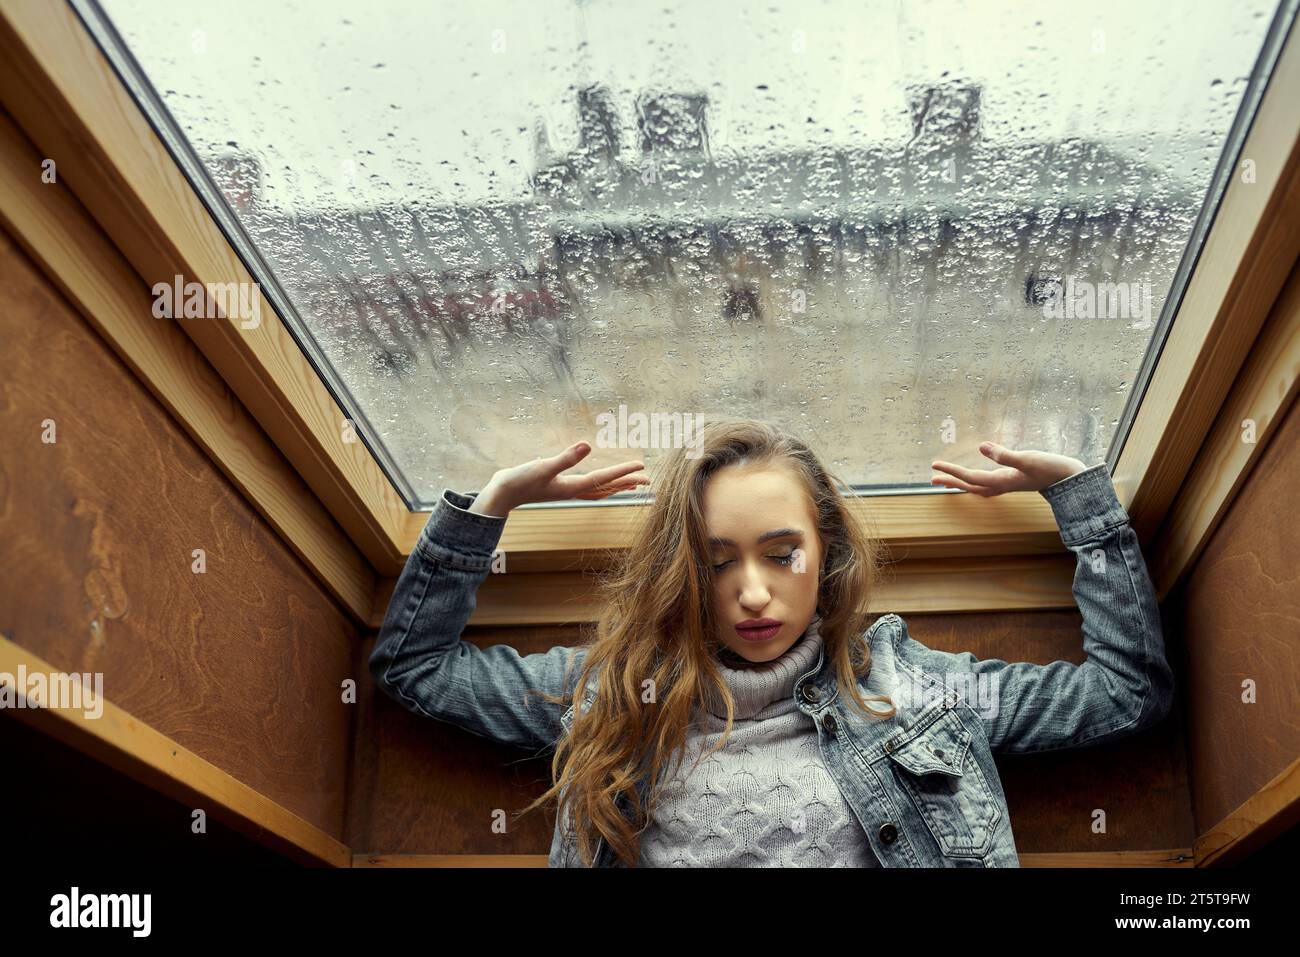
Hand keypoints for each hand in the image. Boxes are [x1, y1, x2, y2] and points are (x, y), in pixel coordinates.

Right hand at [472, 441, 650, 514]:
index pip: (604, 478)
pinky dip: (598, 485)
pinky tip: (598, 480)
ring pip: (598, 490)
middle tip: (647, 479)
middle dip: (627, 483)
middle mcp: (572, 490)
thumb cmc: (519, 481)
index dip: (623, 471)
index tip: (641, 467)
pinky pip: (586, 487)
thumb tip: (588, 445)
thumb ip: (565, 457)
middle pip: (606, 488)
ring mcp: (566, 490)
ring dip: (615, 486)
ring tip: (631, 484)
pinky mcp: (558, 486)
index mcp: (572, 487)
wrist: (500, 495)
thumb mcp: (543, 467)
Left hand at [930, 442, 1088, 495]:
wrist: (1071, 478)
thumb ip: (1004, 454)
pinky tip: (976, 479)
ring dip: (961, 484)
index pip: (970, 477)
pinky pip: (988, 484)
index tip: (934, 465)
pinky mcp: (1014, 480)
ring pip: (978, 487)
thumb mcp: (1028, 459)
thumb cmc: (1051, 468)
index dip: (951, 471)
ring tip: (947, 482)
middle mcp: (1002, 485)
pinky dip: (976, 482)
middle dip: (951, 481)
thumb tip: (981, 447)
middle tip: (932, 478)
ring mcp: (1008, 484)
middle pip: (970, 485)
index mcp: (1002, 480)